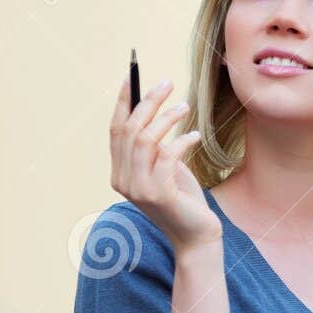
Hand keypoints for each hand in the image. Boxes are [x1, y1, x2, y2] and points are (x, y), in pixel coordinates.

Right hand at [109, 73, 221, 252]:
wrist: (196, 236)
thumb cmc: (184, 199)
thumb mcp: (166, 168)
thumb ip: (155, 146)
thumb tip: (152, 107)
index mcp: (119, 172)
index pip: (115, 130)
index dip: (122, 102)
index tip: (132, 76)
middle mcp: (123, 180)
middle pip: (130, 130)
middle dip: (148, 102)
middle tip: (167, 83)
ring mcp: (138, 189)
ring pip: (146, 140)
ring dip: (167, 119)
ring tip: (186, 107)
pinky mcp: (158, 195)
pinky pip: (167, 157)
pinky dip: (182, 142)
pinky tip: (195, 136)